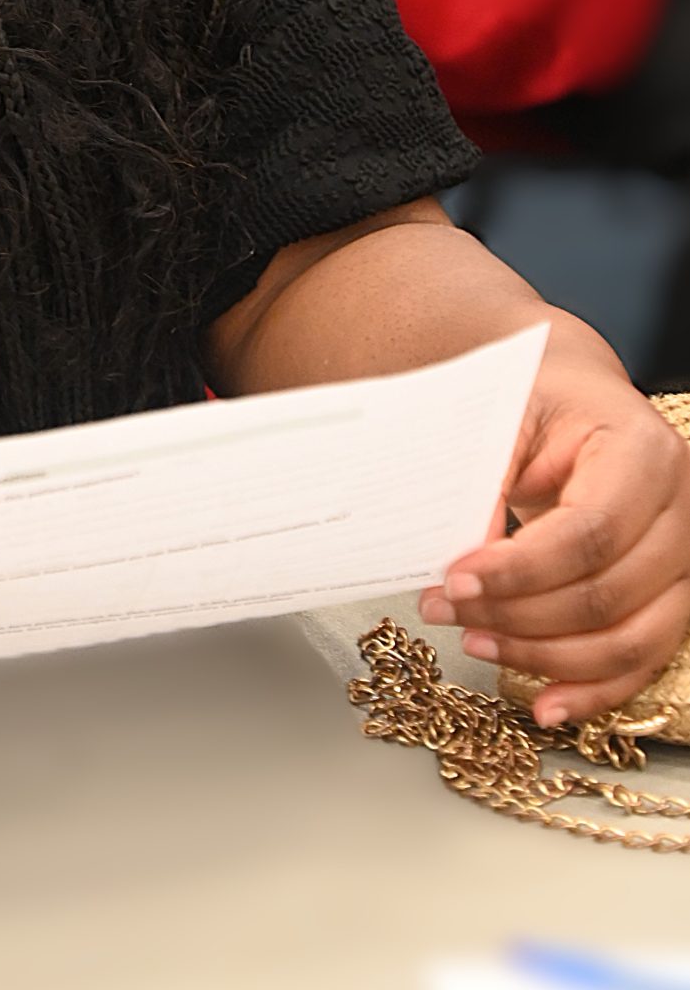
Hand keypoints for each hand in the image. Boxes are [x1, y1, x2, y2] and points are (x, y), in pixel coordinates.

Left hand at [419, 355, 689, 726]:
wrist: (572, 399)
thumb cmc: (535, 400)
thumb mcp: (504, 416)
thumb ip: (485, 482)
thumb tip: (466, 568)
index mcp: (643, 452)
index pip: (589, 532)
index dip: (520, 571)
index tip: (453, 580)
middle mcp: (682, 509)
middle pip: (606, 593)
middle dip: (517, 615)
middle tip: (442, 609)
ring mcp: (685, 559)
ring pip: (629, 639)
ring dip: (544, 657)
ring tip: (472, 642)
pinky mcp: (672, 596)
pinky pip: (643, 660)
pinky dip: (593, 691)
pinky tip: (547, 707)